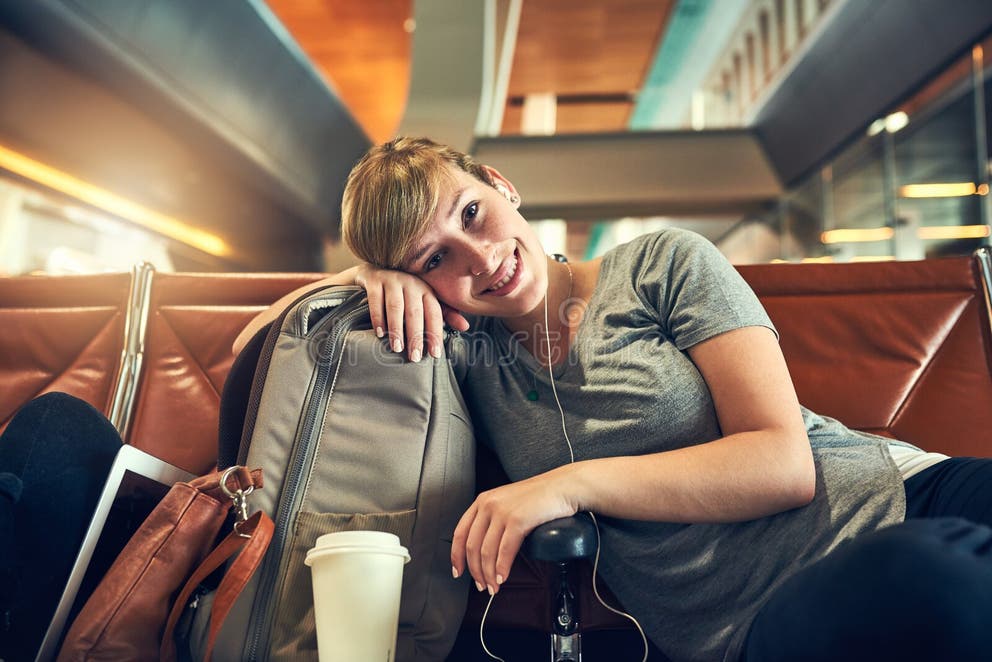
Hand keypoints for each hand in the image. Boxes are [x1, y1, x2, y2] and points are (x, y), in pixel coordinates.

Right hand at [354, 264, 469, 360]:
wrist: (376, 269)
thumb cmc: (404, 291)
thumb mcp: (425, 301)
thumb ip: (444, 314)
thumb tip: (465, 326)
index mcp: (426, 290)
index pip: (434, 313)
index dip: (435, 334)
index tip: (434, 354)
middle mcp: (411, 283)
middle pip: (415, 311)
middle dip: (416, 336)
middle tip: (414, 357)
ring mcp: (392, 279)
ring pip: (396, 306)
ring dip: (396, 329)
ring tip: (397, 348)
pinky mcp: (374, 279)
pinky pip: (376, 299)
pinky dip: (377, 317)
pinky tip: (380, 333)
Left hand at [451, 469, 576, 594]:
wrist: (563, 486)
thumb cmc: (540, 498)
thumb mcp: (508, 503)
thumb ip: (494, 520)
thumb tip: (486, 551)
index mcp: (483, 501)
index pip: (460, 532)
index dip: (456, 556)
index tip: (458, 572)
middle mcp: (488, 505)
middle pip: (472, 546)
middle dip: (475, 571)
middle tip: (481, 586)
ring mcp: (502, 512)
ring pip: (487, 552)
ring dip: (489, 575)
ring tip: (494, 587)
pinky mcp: (517, 520)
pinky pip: (504, 551)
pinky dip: (502, 569)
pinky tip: (503, 578)